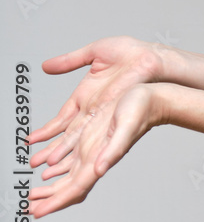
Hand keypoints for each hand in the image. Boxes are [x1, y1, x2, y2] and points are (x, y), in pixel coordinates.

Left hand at [27, 84, 163, 218]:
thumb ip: (114, 149)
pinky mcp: (89, 136)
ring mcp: (91, 147)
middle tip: (29, 207)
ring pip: (66, 174)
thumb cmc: (142, 110)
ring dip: (50, 187)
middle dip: (48, 199)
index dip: (56, 202)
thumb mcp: (127, 127)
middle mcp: (94, 156)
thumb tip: (100, 169)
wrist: (149, 98)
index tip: (38, 211)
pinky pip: (67, 156)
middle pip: (68, 186)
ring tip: (33, 194)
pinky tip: (46, 167)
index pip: (75, 188)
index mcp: (101, 158)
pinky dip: (54, 165)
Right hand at [28, 36, 163, 170]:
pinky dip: (85, 150)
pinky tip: (77, 162)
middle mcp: (93, 108)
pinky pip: (96, 137)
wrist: (151, 57)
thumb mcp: (94, 53)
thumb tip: (47, 65)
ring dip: (63, 154)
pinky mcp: (114, 117)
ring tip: (48, 168)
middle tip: (35, 162)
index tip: (33, 139)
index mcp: (86, 94)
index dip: (48, 129)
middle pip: (67, 133)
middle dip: (51, 149)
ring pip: (78, 139)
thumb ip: (70, 61)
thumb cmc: (130, 52)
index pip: (62, 117)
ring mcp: (103, 114)